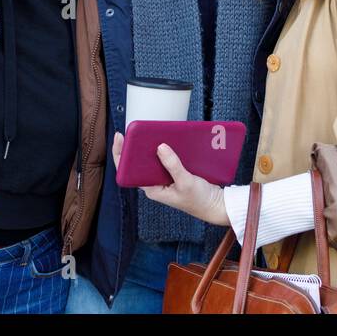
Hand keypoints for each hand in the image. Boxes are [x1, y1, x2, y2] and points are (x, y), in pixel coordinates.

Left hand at [112, 132, 227, 225]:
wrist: (216, 206)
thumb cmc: (199, 200)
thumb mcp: (185, 183)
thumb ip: (172, 165)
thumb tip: (160, 147)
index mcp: (152, 190)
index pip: (129, 172)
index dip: (121, 154)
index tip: (120, 137)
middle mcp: (155, 184)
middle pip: (139, 163)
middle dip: (135, 147)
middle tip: (134, 130)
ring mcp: (165, 178)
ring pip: (153, 159)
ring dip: (151, 147)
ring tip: (150, 132)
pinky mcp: (175, 172)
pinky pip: (166, 158)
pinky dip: (166, 149)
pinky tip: (168, 139)